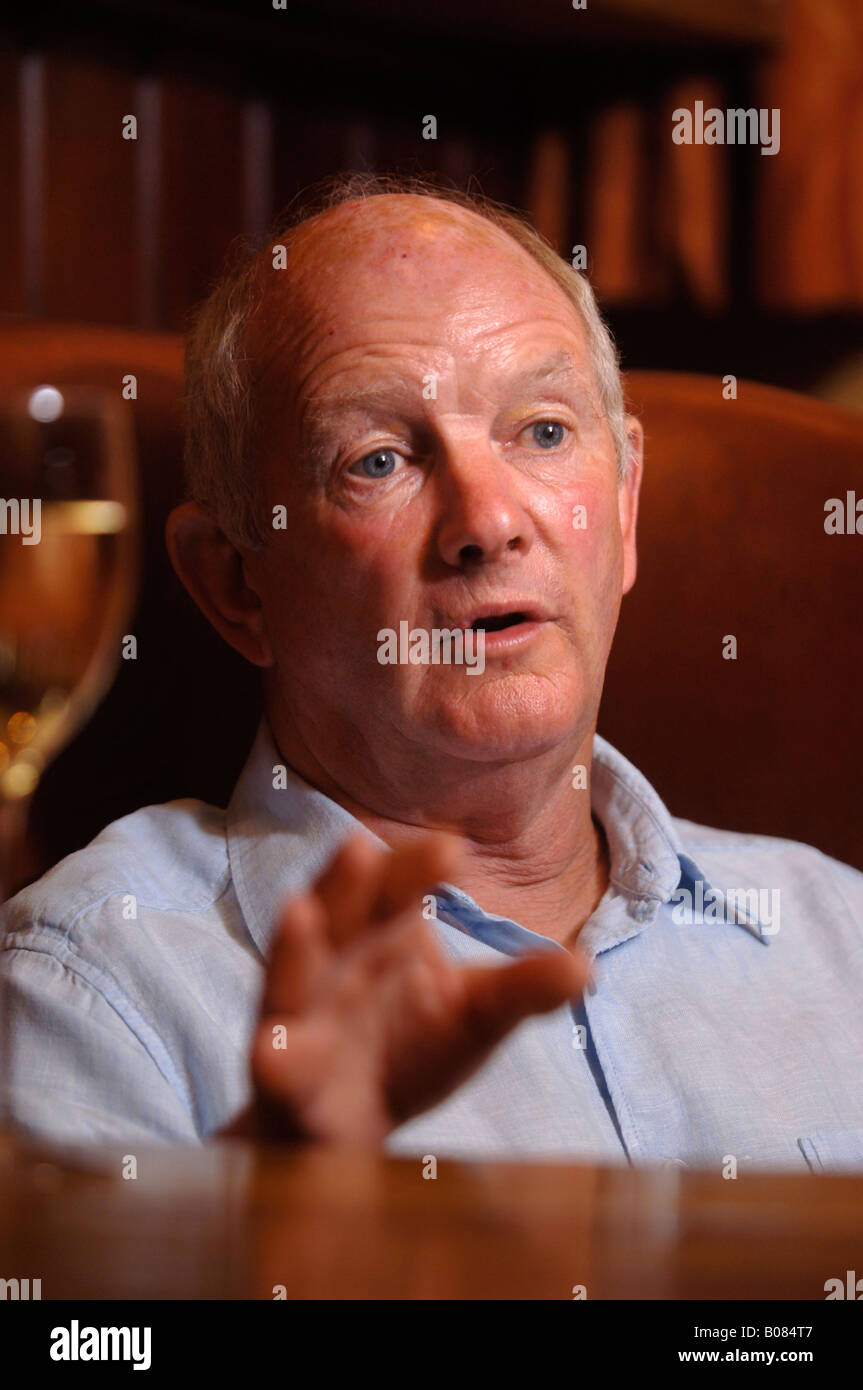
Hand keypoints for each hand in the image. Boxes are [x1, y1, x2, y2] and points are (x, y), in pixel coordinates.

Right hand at [225, 830, 589, 1145]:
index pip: (392, 886)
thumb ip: (522, 989)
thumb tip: (586, 965)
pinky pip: (275, 1068)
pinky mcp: (288, 1082)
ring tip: (298, 912)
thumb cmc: (411, 1050)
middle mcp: (334, 964)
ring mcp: (303, 1020)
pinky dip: (273, 1058)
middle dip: (345, 882)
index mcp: (378, 933)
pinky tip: (272, 1051)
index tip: (455, 848)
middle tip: (361, 846)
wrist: (353, 1132)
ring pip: (292, 977)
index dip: (416, 866)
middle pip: (336, 913)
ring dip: (294, 948)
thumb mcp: (475, 1017)